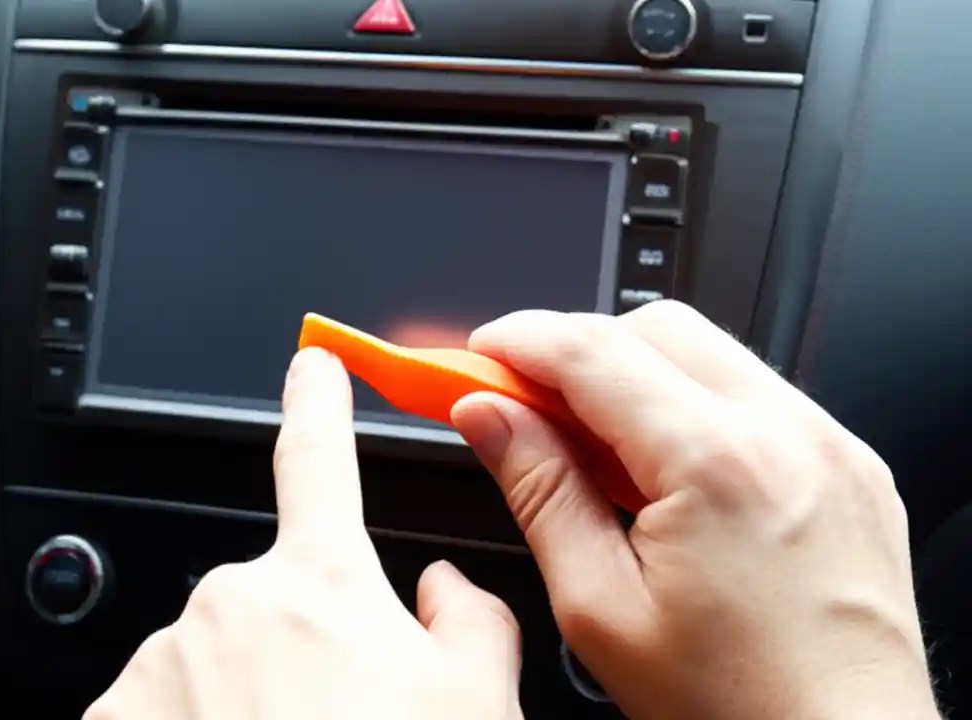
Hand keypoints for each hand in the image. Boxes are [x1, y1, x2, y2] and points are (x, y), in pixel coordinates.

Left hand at [85, 348, 523, 719]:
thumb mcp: (478, 706)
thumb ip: (470, 620)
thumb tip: (439, 586)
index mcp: (320, 585)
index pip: (319, 458)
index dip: (319, 399)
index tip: (311, 358)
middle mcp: (227, 604)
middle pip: (273, 595)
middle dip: (302, 640)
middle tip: (339, 714)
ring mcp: (160, 664)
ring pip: (213, 657)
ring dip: (245, 695)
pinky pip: (161, 706)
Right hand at [451, 302, 939, 719]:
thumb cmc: (737, 707)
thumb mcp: (601, 607)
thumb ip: (539, 491)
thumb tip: (488, 416)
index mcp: (717, 464)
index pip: (594, 350)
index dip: (520, 341)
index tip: (477, 358)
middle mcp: (786, 434)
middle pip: (653, 326)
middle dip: (578, 349)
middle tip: (526, 405)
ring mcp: (830, 445)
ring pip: (709, 353)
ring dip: (636, 376)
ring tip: (595, 452)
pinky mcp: (851, 466)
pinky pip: (757, 396)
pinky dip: (695, 406)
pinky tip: (664, 471)